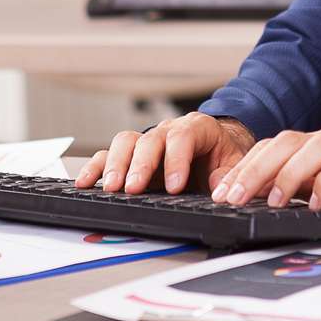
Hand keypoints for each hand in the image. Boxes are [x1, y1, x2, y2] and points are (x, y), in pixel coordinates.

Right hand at [76, 113, 254, 196]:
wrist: (218, 149)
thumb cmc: (224, 156)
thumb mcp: (235, 165)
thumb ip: (229, 177)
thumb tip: (222, 192)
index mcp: (197, 128)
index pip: (183, 137)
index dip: (177, 161)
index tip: (174, 187)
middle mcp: (168, 131)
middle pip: (150, 139)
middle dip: (140, 165)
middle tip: (134, 188)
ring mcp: (148, 142)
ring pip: (126, 142)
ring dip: (116, 165)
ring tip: (110, 188)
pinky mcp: (132, 157)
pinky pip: (108, 155)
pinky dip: (95, 167)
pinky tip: (86, 182)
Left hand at [211, 130, 320, 229]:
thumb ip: (296, 192)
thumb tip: (255, 209)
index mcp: (310, 150)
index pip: (268, 150)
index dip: (241, 169)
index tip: (220, 194)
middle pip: (281, 145)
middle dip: (252, 170)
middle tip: (232, 196)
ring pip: (309, 150)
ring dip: (286, 174)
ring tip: (272, 200)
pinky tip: (315, 204)